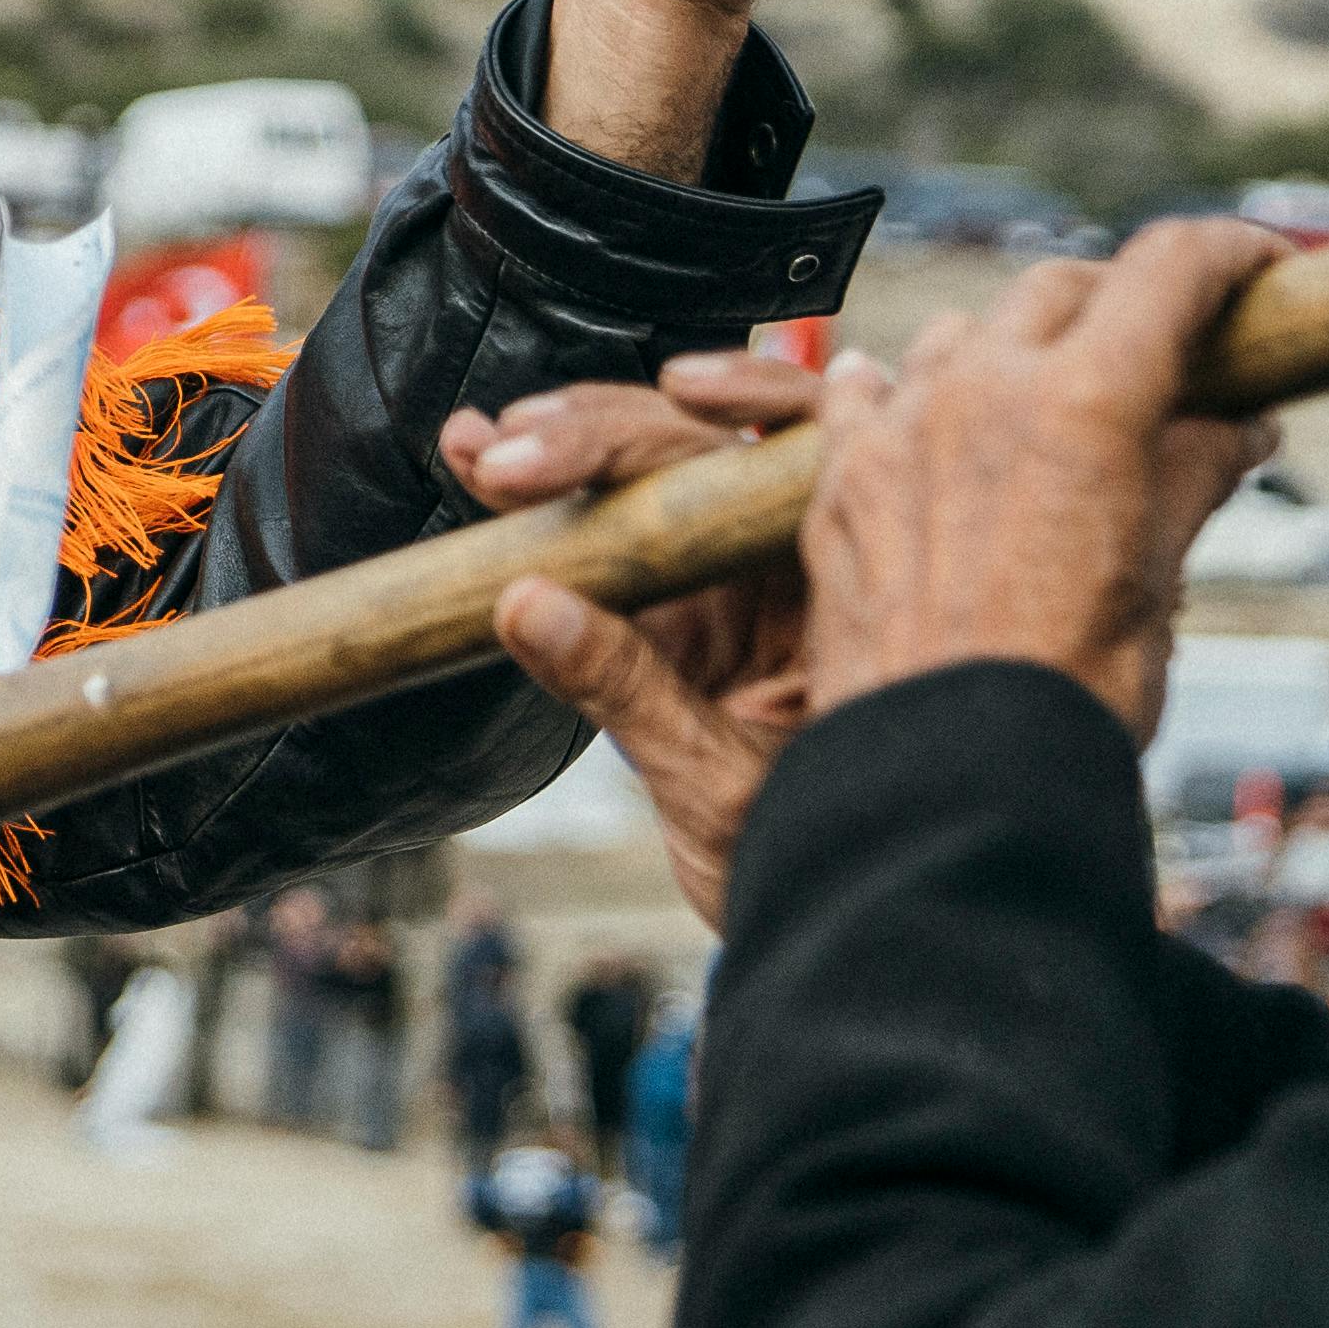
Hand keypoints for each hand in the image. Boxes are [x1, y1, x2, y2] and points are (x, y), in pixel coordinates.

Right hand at [456, 351, 827, 927]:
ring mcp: (730, 585)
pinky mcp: (672, 615)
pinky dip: (545, 500)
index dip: (751, 395)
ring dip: (564, 452)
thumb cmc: (825, 863)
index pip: (819, 447)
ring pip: (652, 476)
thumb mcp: (723, 786)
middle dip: (605, 436)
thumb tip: (520, 604)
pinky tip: (471, 459)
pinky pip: (609, 535)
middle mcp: (795, 565)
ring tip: (478, 451)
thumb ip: (627, 692)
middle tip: (511, 456)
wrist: (828, 935)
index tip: (675, 392)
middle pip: (710, 449)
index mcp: (857, 583)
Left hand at [799, 222, 1285, 739]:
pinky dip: (906, 389)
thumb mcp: (1160, 578)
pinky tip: (916, 402)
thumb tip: (1241, 426)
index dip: (1230, 253)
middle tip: (1167, 343)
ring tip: (1053, 391)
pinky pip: (866, 395)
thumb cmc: (1068, 694)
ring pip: (963, 333)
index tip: (1259, 267)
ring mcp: (899, 429)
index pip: (1170, 268)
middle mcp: (982, 390)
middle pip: (1064, 288)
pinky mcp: (841, 479)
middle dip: (1123, 300)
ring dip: (1015, 345)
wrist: (947, 779)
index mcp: (1084, 402)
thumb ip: (1194, 476)